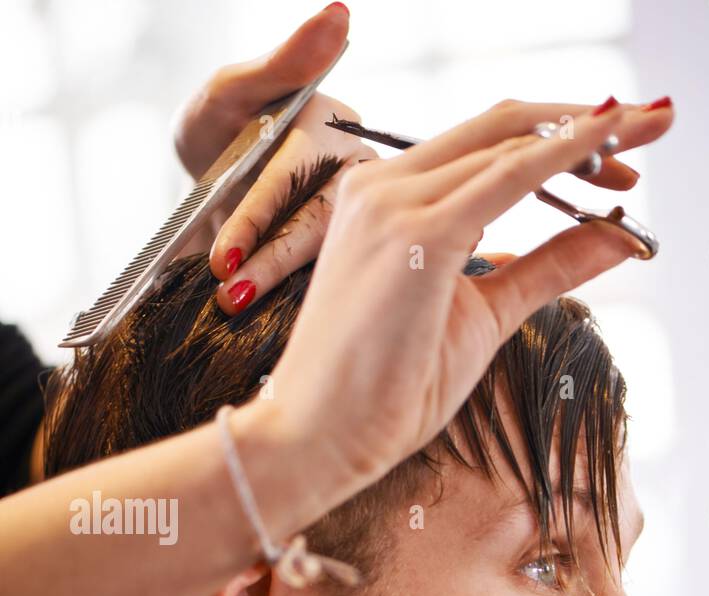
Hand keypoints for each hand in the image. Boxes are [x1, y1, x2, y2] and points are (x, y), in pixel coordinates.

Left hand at [172, 4, 370, 313]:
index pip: (299, 170)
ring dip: (281, 282)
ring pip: (332, 251)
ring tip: (235, 303)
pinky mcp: (355, 251)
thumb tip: (340, 12)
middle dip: (271, 259)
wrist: (212, 191)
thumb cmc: (218, 134)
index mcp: (334, 123)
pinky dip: (299, 298)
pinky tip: (269, 318)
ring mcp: (362, 213)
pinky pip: (337, 276)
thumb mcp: (229, 94)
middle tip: (228, 291)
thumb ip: (282, 62)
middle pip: (322, 217)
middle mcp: (357, 168)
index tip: (223, 256)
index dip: (260, 214)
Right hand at [240, 97, 675, 485]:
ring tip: (651, 131)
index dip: (564, 142)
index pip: (491, 146)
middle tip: (658, 122)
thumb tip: (614, 238)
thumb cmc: (387, 391)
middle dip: (589, 121)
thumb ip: (546, 268)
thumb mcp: (485, 317)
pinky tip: (607, 146)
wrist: (319, 438)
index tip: (624, 154)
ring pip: (510, 141)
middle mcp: (384, 185)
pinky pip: (506, 178)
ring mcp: (393, 203)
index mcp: (390, 199)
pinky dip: (562, 157)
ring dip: (588, 133)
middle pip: (506, 125)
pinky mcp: (414, 235)